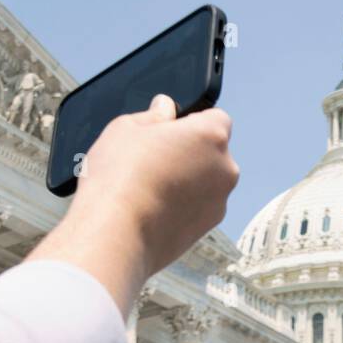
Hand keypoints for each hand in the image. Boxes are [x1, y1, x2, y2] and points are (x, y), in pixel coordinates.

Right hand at [29, 94, 238, 310]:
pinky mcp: (207, 228)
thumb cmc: (121, 177)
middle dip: (189, 152)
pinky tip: (153, 207)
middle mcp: (225, 169)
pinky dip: (183, 205)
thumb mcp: (127, 128)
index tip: (168, 130)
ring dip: (187, 180)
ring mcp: (219, 202)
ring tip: (149, 187)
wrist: (117, 234)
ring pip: (206, 182)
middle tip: (153, 158)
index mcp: (211, 135)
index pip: (215, 117)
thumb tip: (165, 108)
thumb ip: (153, 115)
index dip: (191, 121)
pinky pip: (198, 207)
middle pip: (212, 152)